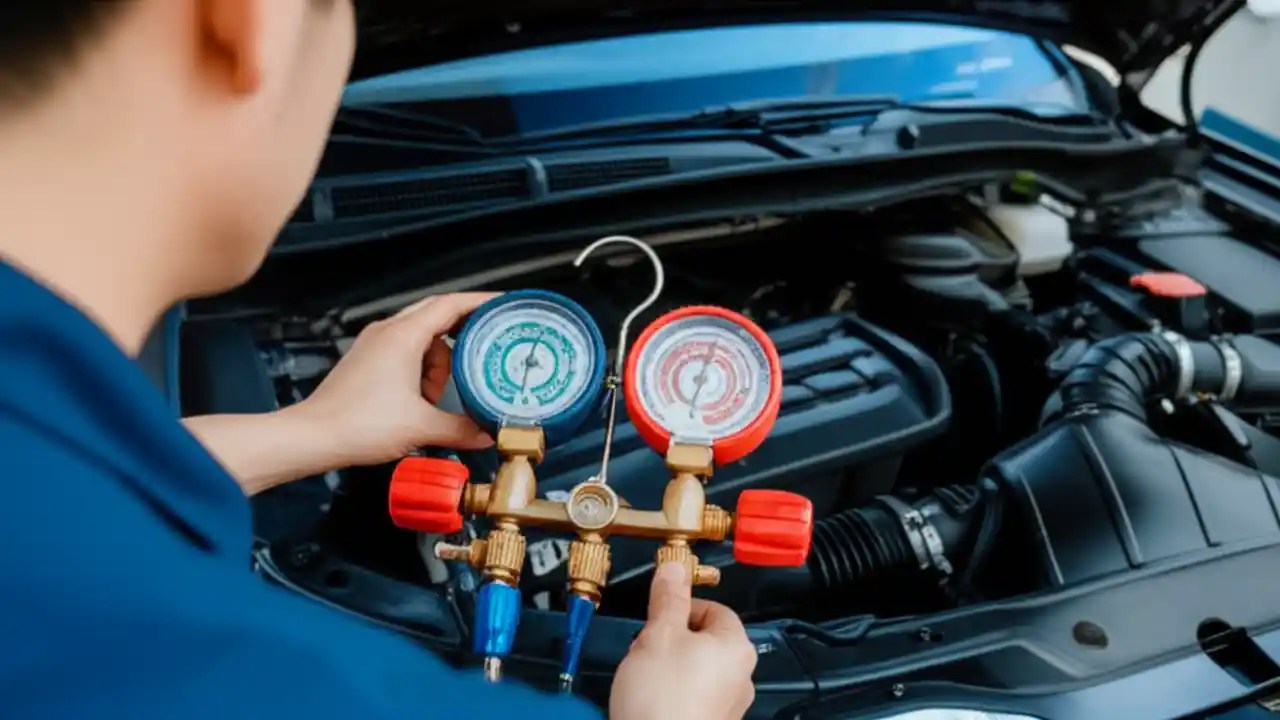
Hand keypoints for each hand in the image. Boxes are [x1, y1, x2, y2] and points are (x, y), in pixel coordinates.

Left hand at [296, 292, 498, 465]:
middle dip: (464, 332)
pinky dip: (422, 369)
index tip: (503, 305)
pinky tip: (423, 398)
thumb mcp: (421, 427)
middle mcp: (388, 333)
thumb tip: (486, 433)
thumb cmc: (357, 424)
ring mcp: (375, 345)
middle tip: (487, 346)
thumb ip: (462, 429)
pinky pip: (406, 352)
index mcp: (403, 337)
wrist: (314, 437)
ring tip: (440, 393)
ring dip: (439, 361)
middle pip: (437, 316)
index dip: (481, 302)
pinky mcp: (367, 361)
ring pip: (422, 338)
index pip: (450, 304)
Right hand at [610, 562, 756, 719]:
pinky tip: (649, 700)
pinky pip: (692, 698)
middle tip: (647, 644)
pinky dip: (671, 694)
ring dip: (670, 667)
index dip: (683, 606)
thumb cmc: (663, 701)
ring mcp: (728, 707)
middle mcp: (740, 677)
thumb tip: (674, 569)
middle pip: (705, 640)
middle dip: (672, 638)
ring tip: (644, 675)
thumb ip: (668, 599)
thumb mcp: (658, 634)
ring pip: (697, 670)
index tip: (659, 611)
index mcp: (736, 648)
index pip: (716, 609)